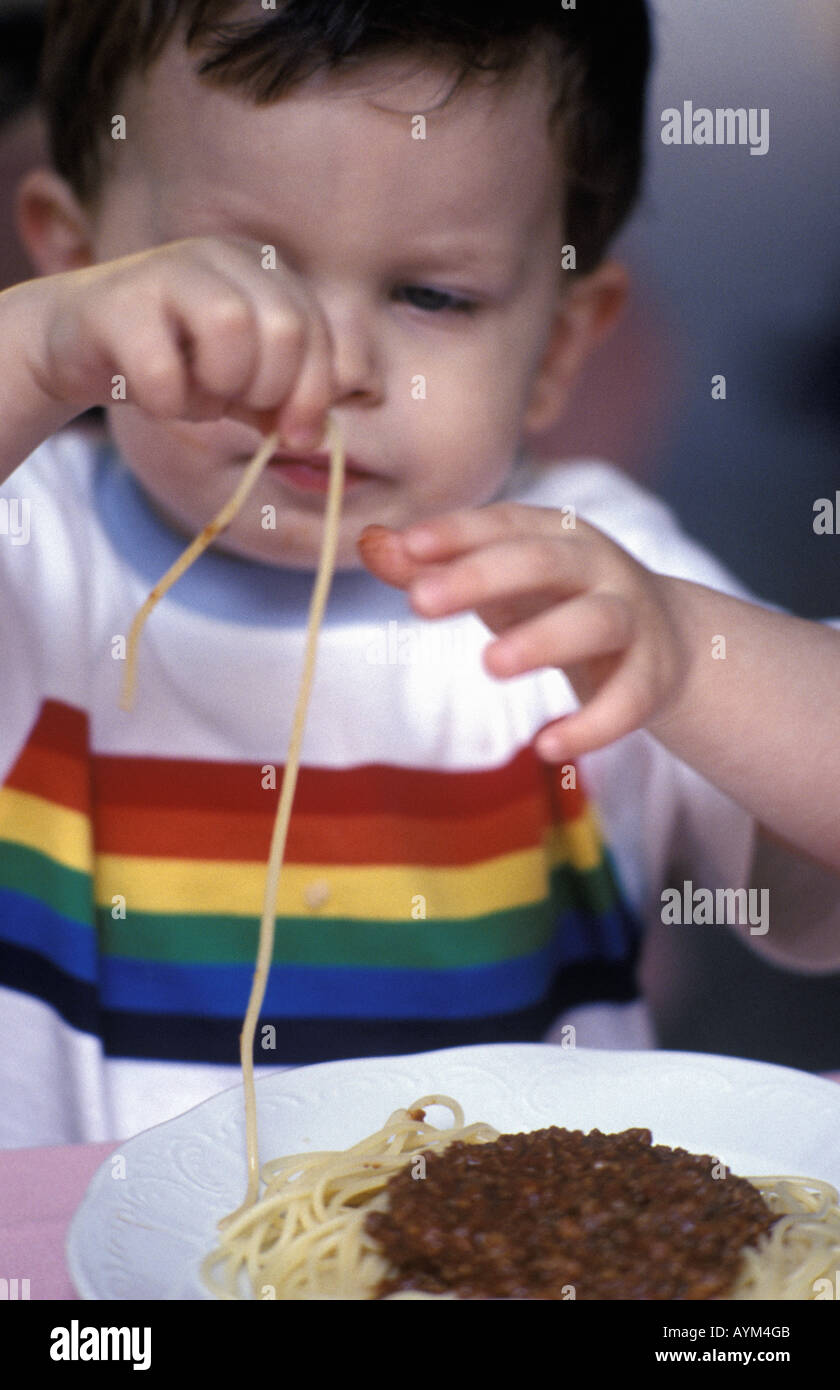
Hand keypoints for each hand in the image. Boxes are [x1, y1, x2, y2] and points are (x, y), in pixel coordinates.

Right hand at [24, 236, 333, 446]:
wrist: (76, 345)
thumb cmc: (172, 362)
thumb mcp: (240, 385)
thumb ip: (282, 403)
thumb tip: (311, 435)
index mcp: (261, 270)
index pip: (317, 332)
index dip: (315, 395)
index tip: (296, 436)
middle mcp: (219, 256)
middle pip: (285, 327)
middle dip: (271, 389)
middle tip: (234, 403)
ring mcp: (166, 270)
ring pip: (231, 326)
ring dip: (221, 386)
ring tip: (196, 395)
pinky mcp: (116, 304)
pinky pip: (163, 369)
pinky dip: (168, 403)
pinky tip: (155, 398)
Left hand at [359, 502, 689, 759]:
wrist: (671, 643)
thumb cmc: (559, 602)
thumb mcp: (499, 583)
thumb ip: (433, 566)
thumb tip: (370, 542)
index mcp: (556, 535)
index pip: (505, 522)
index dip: (457, 531)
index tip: (406, 545)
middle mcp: (599, 567)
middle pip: (544, 561)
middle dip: (482, 576)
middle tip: (420, 602)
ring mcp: (631, 620)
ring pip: (594, 622)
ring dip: (543, 641)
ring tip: (489, 665)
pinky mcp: (651, 678)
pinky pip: (626, 701)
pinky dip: (590, 726)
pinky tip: (547, 746)